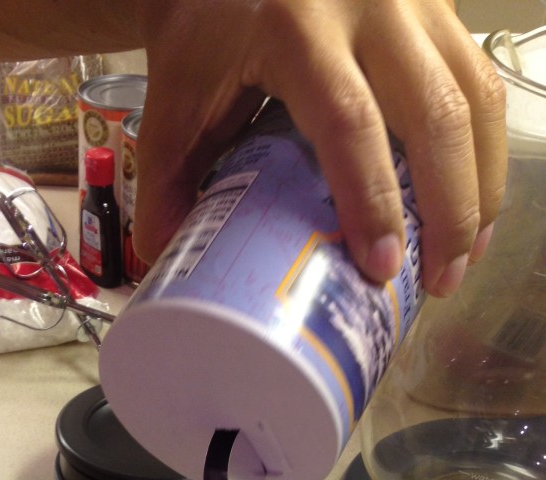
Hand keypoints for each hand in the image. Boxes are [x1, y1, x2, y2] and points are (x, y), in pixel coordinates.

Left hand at [132, 0, 506, 295]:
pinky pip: (477, 78)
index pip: (349, 121)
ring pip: (473, 95)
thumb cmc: (204, 28)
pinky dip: (485, 147)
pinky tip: (474, 201)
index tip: (381, 268)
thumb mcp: (176, 97)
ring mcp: (413, 1)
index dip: (371, 199)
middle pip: (435, 112)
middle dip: (448, 208)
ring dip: (481, 183)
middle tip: (441, 282)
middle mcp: (370, 4)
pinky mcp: (436, 7)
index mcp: (297, 28)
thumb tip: (164, 260)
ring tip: (465, 255)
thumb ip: (166, 179)